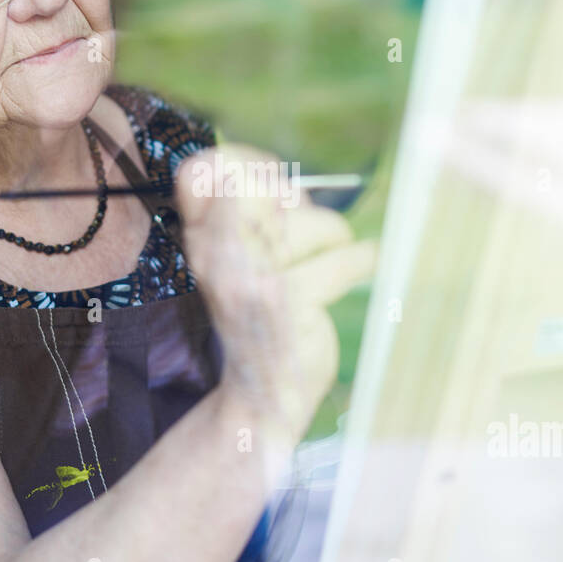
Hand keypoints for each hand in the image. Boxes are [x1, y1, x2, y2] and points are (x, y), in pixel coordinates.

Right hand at [174, 143, 377, 444]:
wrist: (260, 399)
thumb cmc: (260, 320)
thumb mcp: (241, 264)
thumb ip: (253, 217)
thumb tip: (291, 182)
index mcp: (200, 240)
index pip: (199, 172)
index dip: (246, 162)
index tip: (276, 188)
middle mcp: (216, 256)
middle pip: (263, 186)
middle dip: (301, 201)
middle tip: (315, 230)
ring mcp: (250, 280)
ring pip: (310, 223)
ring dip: (336, 234)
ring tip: (340, 251)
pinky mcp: (287, 305)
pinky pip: (339, 260)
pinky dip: (360, 260)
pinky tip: (363, 263)